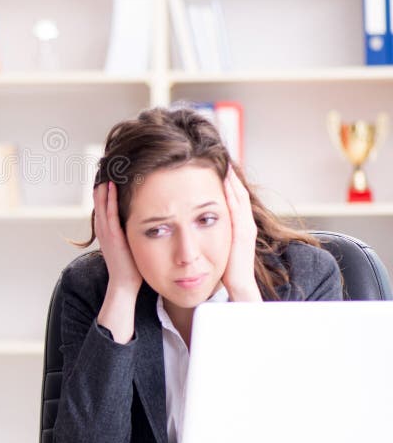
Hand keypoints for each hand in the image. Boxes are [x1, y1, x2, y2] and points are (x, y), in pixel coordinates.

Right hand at [94, 181, 142, 341]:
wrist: (125, 285)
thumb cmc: (132, 267)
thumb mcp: (131, 243)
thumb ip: (134, 230)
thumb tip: (146, 218)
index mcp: (107, 229)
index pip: (104, 203)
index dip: (105, 188)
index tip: (111, 172)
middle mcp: (104, 228)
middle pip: (99, 199)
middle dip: (103, 181)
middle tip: (107, 164)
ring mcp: (106, 232)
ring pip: (102, 203)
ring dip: (104, 186)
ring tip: (107, 168)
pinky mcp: (112, 236)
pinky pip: (110, 213)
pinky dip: (109, 199)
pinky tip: (112, 187)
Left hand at [222, 167, 261, 301]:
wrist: (238, 286)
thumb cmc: (226, 269)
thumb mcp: (219, 244)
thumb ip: (212, 231)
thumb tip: (197, 221)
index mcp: (239, 225)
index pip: (234, 196)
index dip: (226, 180)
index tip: (215, 165)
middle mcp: (245, 222)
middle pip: (238, 191)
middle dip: (229, 174)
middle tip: (220, 155)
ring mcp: (246, 226)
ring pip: (239, 195)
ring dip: (231, 178)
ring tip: (223, 161)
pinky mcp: (243, 231)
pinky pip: (238, 206)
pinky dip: (232, 191)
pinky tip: (225, 179)